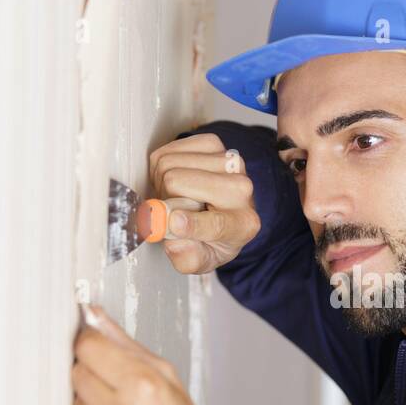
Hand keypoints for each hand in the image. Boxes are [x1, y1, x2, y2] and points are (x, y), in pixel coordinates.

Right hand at [148, 132, 260, 274]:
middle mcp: (242, 189)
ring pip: (169, 164)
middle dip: (164, 198)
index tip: (174, 222)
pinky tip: (179, 179)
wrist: (223, 211)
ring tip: (176, 195)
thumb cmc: (211, 236)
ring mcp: (229, 162)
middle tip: (172, 210)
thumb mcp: (200, 260)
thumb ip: (187, 258)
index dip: (192, 223)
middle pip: (177, 182)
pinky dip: (163, 166)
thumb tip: (175, 239)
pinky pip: (168, 150)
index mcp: (243, 225)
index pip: (217, 223)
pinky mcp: (213, 144)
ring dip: (162, 182)